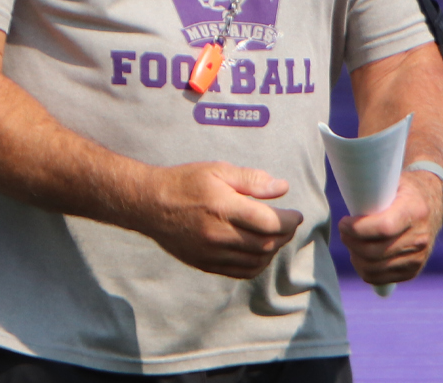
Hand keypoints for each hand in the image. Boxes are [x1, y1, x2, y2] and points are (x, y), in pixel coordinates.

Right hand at [137, 162, 302, 278]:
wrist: (148, 204)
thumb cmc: (183, 183)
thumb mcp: (216, 170)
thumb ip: (251, 179)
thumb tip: (282, 187)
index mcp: (224, 207)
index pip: (271, 223)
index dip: (290, 221)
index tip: (294, 215)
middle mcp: (219, 234)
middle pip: (267, 244)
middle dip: (284, 235)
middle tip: (286, 224)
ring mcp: (211, 252)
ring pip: (257, 260)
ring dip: (272, 250)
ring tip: (273, 237)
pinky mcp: (205, 263)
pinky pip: (241, 271)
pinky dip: (257, 264)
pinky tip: (257, 252)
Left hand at [341, 169, 442, 284]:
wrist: (432, 202)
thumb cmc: (401, 189)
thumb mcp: (390, 181)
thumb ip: (371, 190)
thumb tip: (346, 192)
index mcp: (414, 211)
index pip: (384, 227)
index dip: (357, 228)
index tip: (344, 222)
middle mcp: (420, 237)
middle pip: (375, 251)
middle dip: (350, 242)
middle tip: (344, 231)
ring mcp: (419, 256)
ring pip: (375, 268)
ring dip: (355, 256)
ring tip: (351, 242)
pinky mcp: (414, 269)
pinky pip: (381, 278)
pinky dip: (365, 270)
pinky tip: (360, 256)